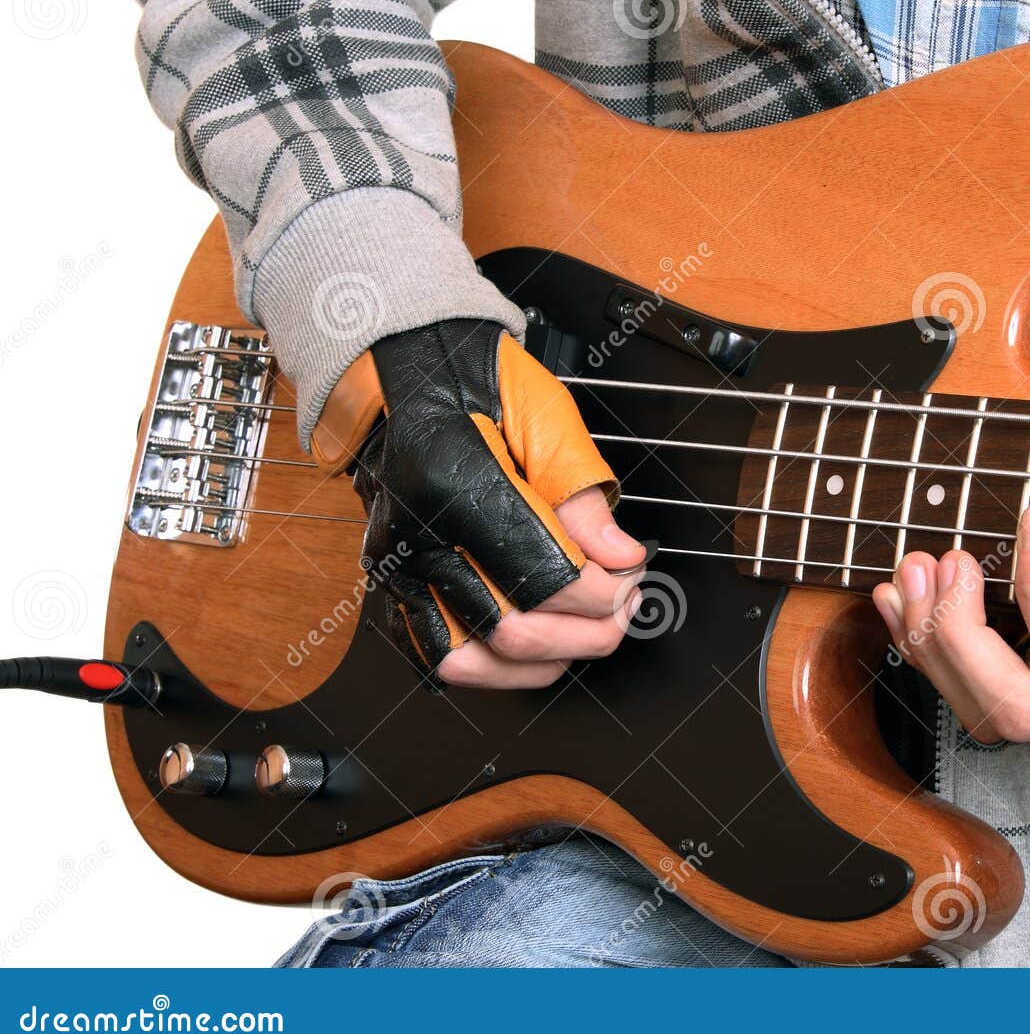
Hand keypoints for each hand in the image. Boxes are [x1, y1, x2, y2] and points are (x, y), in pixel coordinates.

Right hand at [347, 319, 647, 687]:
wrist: (398, 367)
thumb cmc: (470, 377)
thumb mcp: (542, 412)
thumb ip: (582, 490)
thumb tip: (619, 555)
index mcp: (454, 482)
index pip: (545, 576)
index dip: (605, 591)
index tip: (634, 573)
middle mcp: (415, 534)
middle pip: (514, 631)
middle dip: (589, 632)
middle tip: (625, 604)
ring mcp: (397, 565)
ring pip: (473, 662)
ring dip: (546, 660)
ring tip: (589, 629)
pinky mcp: (391, 582)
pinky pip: (440, 655)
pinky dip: (498, 667)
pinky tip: (541, 645)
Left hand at [870, 503, 1029, 742]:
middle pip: (1004, 712)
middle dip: (961, 639)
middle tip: (953, 559)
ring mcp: (1026, 700)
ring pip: (961, 701)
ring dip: (925, 633)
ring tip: (915, 563)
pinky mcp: (990, 682)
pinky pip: (937, 679)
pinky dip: (904, 636)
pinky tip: (891, 591)